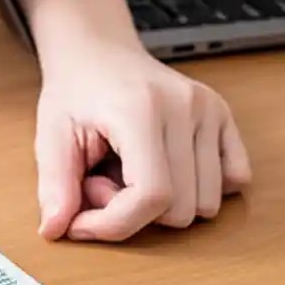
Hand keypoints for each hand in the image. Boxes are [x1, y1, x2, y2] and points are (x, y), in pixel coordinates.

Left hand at [34, 40, 251, 241]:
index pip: (151, 195)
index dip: (114, 224)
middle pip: (179, 209)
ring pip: (206, 205)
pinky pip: (236, 180)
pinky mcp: (225, 117)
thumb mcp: (49, 137)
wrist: (98, 53)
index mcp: (141, 110)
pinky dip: (198, 190)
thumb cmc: (75, 94)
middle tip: (102, 181)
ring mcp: (212, 111)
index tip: (80, 222)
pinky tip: (163, 169)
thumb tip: (55, 231)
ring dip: (163, 205)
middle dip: (132, 212)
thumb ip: (54, 186)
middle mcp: (186, 107)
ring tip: (129, 172)